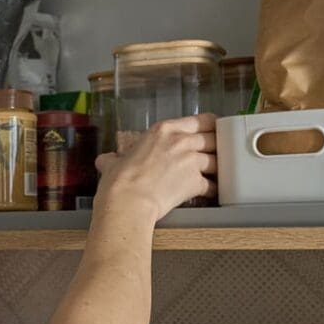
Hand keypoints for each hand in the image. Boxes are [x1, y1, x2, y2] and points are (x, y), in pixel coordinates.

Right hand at [96, 114, 216, 220]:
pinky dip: (213, 190)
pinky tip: (211, 194)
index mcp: (164, 130)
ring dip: (217, 169)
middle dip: (218, 148)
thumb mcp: (113, 163)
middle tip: (217, 155)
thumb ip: (114, 158)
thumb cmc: (119, 182)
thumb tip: (106, 160)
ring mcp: (191, 161)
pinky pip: (212, 185)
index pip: (201, 120)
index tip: (213, 132)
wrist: (127, 203)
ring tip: (216, 176)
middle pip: (213, 139)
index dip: (212, 126)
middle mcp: (181, 141)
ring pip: (217, 161)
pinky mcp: (195, 182)